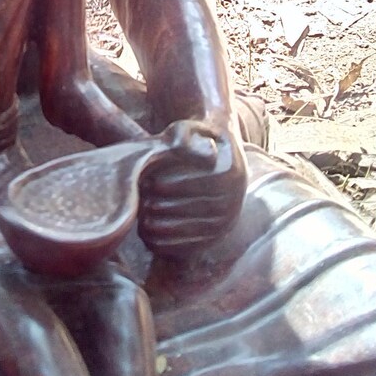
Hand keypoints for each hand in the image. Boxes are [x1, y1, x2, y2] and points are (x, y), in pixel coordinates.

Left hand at [137, 119, 246, 261]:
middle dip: (163, 205)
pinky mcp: (215, 238)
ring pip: (192, 230)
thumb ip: (183, 134)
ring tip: (141, 216)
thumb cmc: (193, 142)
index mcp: (232, 170)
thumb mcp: (189, 129)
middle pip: (195, 208)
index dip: (171, 184)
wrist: (213, 161)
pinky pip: (191, 246)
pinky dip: (167, 244)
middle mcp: (235, 199)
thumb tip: (185, 149)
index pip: (200, 182)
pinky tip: (147, 234)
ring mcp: (226, 221)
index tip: (148, 182)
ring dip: (162, 226)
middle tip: (141, 201)